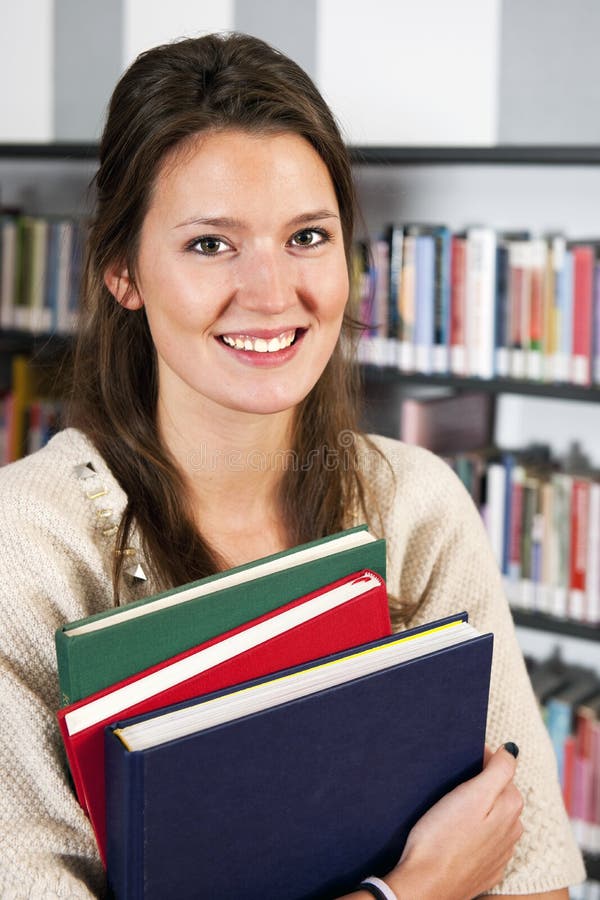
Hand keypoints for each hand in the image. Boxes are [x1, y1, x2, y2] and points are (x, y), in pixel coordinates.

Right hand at [385, 743, 523, 899]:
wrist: (426, 884)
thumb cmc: (442, 837)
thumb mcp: (472, 794)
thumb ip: (498, 770)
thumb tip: (512, 749)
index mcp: (510, 807)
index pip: (502, 770)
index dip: (481, 760)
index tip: (462, 762)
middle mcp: (512, 831)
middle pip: (501, 794)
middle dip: (483, 785)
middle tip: (455, 784)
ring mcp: (500, 852)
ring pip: (495, 818)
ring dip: (481, 810)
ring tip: (454, 809)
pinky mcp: (487, 869)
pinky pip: (487, 841)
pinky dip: (477, 833)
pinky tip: (459, 833)